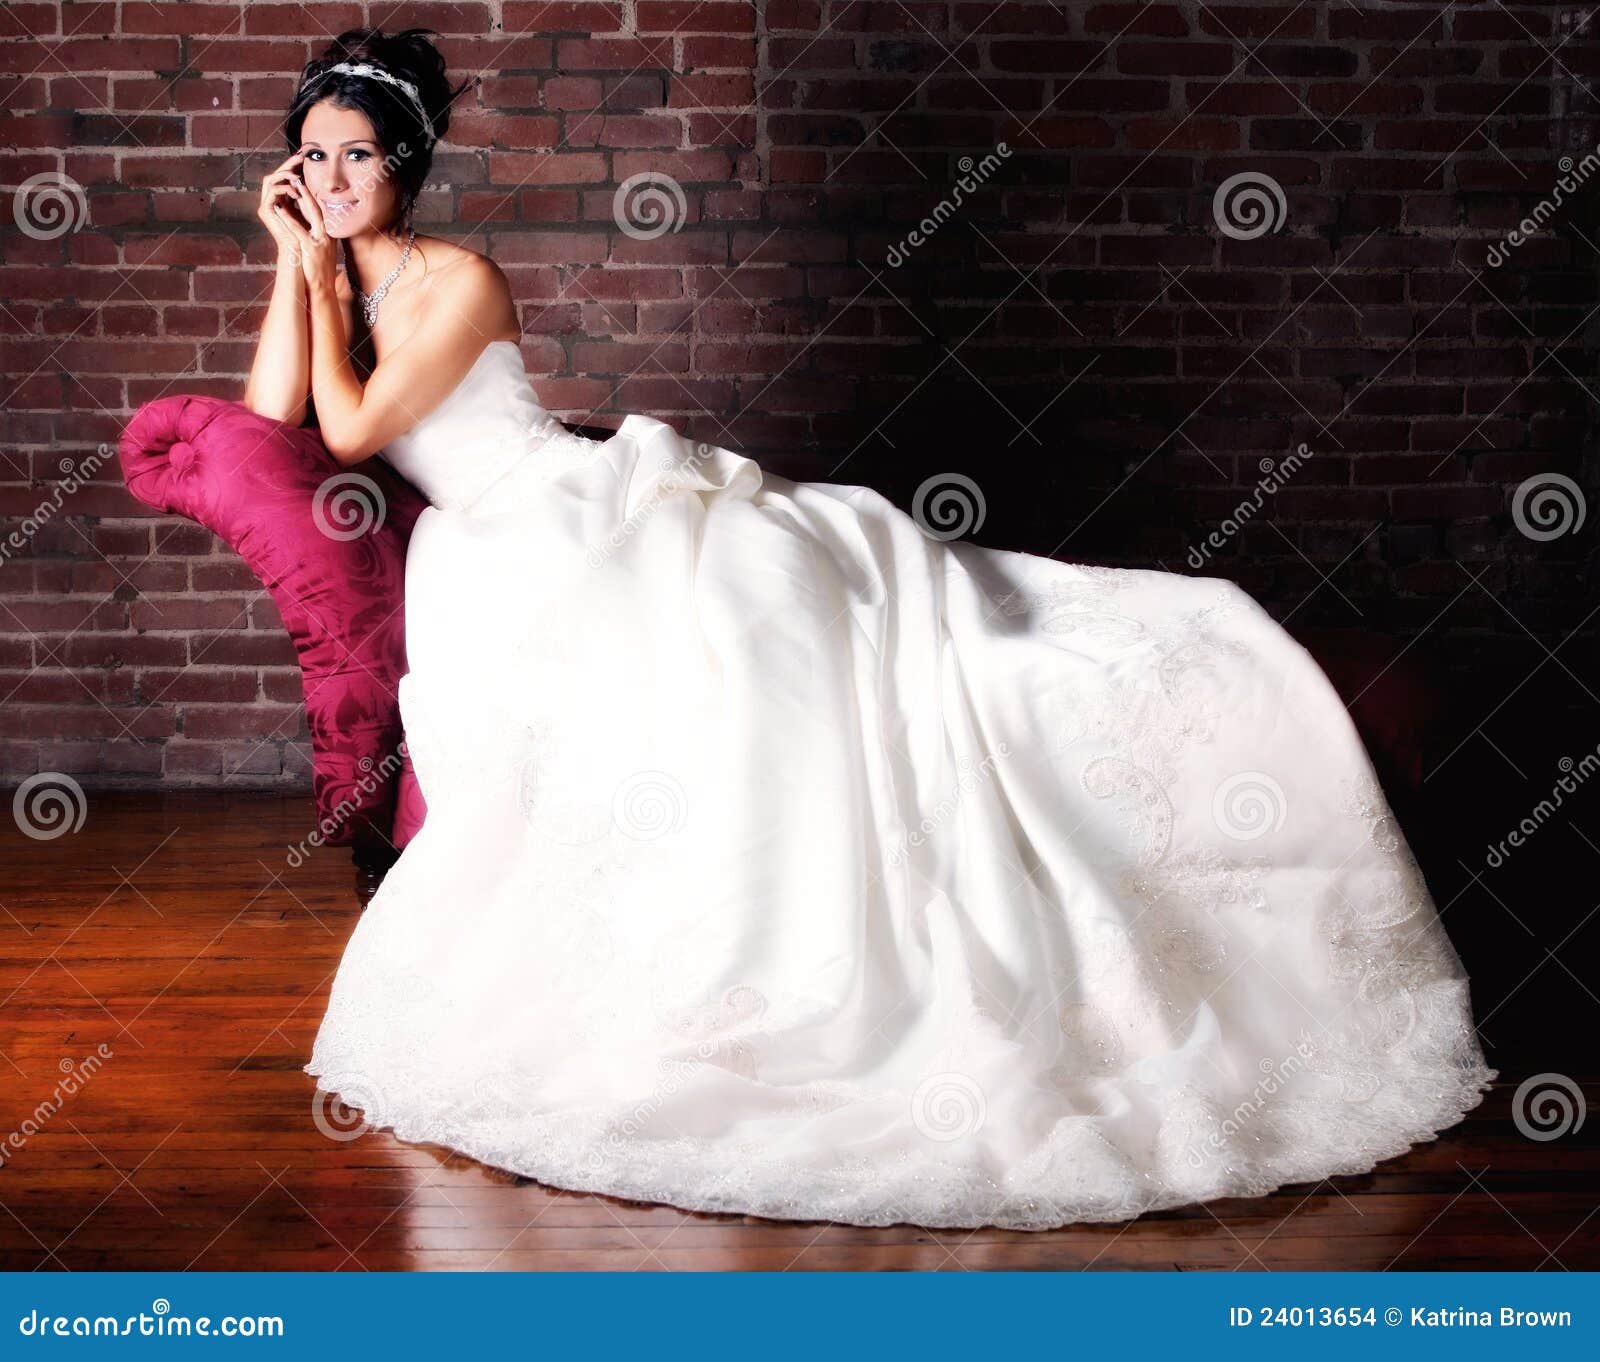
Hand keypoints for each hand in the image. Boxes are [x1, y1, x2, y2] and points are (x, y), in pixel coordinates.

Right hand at [257, 149, 309, 264]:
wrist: (300, 255)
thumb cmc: (308, 238)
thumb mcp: (310, 214)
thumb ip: (308, 199)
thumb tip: (313, 183)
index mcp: (283, 200)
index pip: (286, 179)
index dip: (294, 167)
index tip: (305, 156)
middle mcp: (273, 200)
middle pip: (277, 175)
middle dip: (288, 165)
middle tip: (300, 156)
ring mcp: (267, 205)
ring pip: (271, 179)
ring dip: (284, 174)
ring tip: (297, 175)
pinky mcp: (265, 211)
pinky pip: (271, 192)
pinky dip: (282, 187)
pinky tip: (295, 190)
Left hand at [272, 183, 338, 295]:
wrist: (322, 290)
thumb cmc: (318, 270)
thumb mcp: (318, 248)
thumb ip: (314, 234)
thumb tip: (306, 221)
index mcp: (327, 234)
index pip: (320, 210)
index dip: (311, 193)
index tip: (302, 178)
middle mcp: (326, 235)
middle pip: (318, 207)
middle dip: (308, 189)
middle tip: (298, 174)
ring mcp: (319, 241)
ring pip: (311, 214)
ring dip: (300, 196)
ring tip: (289, 183)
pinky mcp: (311, 248)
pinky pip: (298, 229)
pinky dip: (288, 217)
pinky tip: (279, 207)